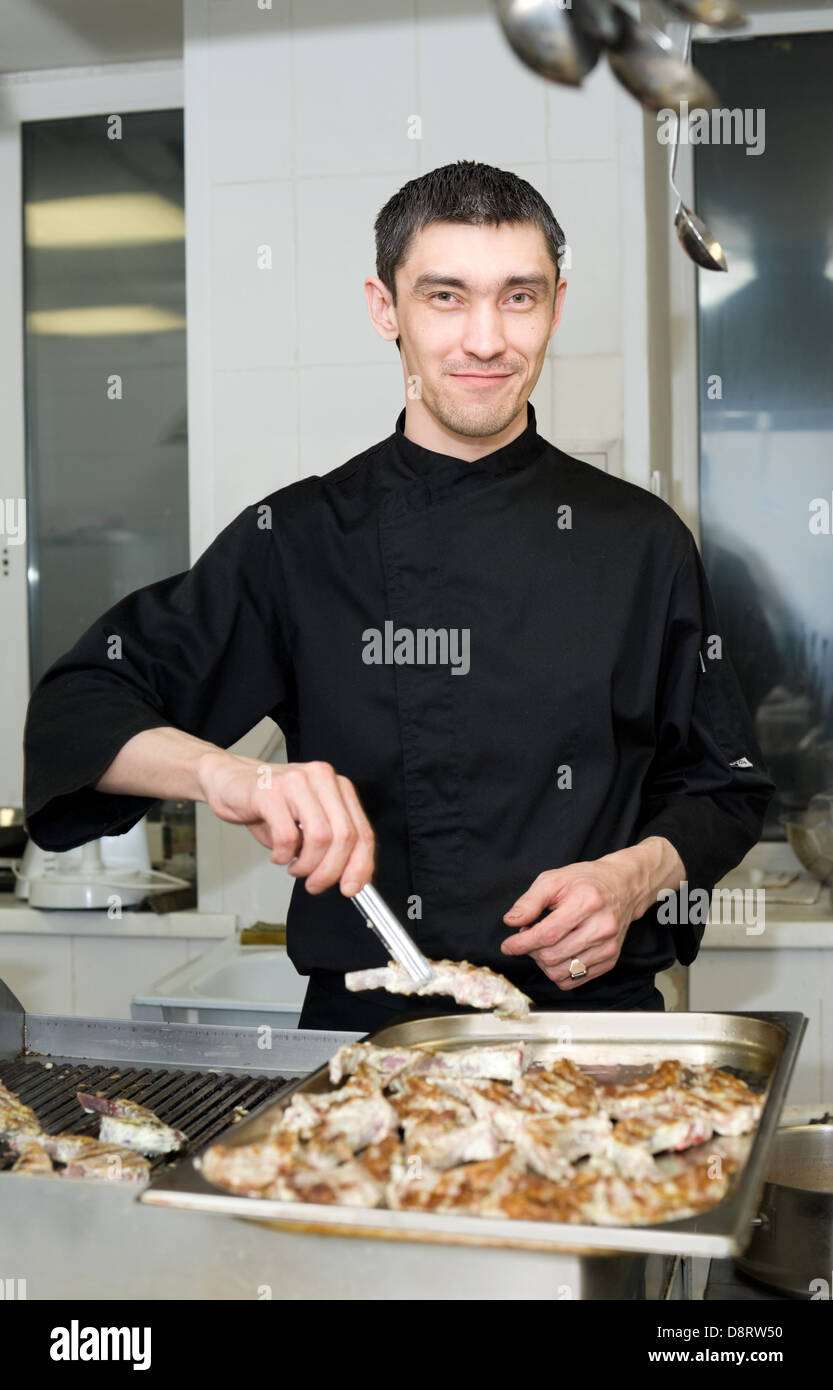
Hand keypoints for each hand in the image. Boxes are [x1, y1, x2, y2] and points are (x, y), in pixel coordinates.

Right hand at [197, 752, 374, 895]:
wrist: (228, 781)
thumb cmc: (268, 803)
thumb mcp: (306, 821)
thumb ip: (330, 843)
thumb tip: (348, 878)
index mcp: (337, 786)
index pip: (362, 831)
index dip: (360, 865)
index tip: (351, 888)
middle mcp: (322, 778)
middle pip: (344, 836)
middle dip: (331, 871)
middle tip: (316, 884)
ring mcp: (297, 782)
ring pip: (320, 838)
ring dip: (307, 865)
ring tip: (294, 868)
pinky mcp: (271, 792)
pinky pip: (287, 837)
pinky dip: (282, 856)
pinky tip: (277, 856)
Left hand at [499, 839, 684, 989]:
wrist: (623, 887)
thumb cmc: (586, 881)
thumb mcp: (554, 879)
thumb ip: (530, 901)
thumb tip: (510, 921)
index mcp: (587, 903)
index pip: (547, 934)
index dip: (522, 943)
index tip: (507, 946)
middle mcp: (601, 928)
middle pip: (552, 956)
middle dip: (531, 951)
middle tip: (528, 936)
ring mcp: (608, 947)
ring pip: (561, 973)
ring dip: (543, 963)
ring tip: (543, 945)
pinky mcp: (610, 961)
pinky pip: (574, 981)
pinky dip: (558, 973)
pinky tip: (557, 954)